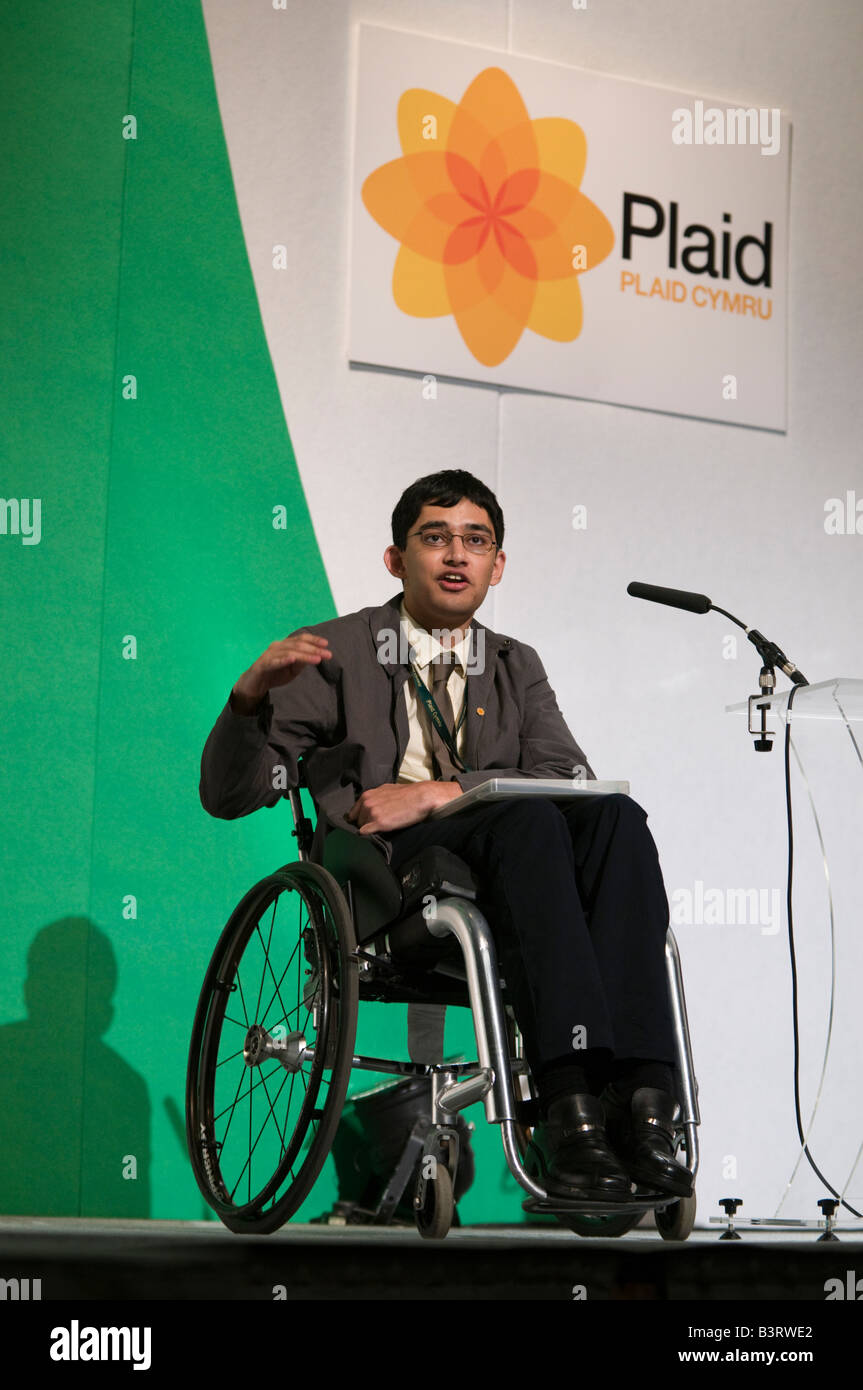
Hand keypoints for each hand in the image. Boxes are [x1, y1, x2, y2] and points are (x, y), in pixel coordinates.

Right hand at [232, 633, 331, 710]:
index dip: (313, 640)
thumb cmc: (274, 675)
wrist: (254, 685)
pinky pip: (274, 661)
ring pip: (289, 652)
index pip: (300, 639)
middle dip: (314, 649)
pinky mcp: (262, 665)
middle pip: (297, 645)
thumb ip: (302, 663)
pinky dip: (283, 660)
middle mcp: (277, 646)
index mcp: (284, 645)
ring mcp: (269, 655)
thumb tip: (316, 656)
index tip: (326, 644)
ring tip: (317, 658)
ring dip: (304, 655)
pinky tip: (292, 659)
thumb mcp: (292, 670)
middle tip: (327, 654)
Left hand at [345, 781, 462, 834]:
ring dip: (371, 829)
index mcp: (367, 795)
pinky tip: (381, 832)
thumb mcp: (386, 791)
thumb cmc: (407, 794)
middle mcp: (366, 803)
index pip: (354, 812)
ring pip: (362, 828)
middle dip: (366, 824)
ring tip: (386, 825)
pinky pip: (366, 833)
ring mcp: (371, 813)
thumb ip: (375, 798)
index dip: (361, 818)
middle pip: (357, 821)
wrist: (421, 797)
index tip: (367, 822)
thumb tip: (369, 807)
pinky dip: (371, 835)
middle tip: (381, 823)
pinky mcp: (378, 823)